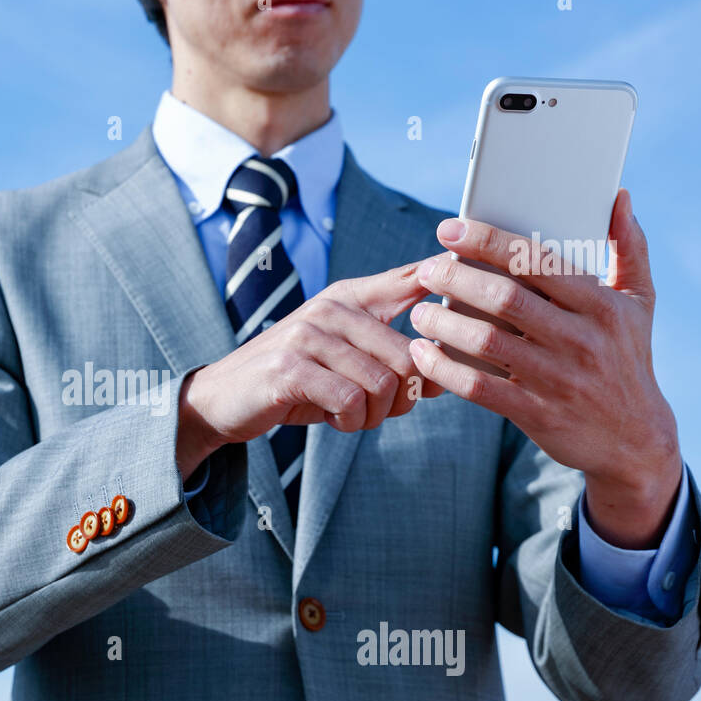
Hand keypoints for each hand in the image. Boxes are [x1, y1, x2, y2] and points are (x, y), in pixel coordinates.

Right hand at [177, 260, 443, 478]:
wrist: (225, 398)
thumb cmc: (295, 380)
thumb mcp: (344, 355)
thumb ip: (390, 350)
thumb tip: (447, 367)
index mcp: (350, 296)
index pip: (415, 277)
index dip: (452, 283)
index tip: (475, 305)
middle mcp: (331, 307)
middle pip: (411, 354)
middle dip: (407, 397)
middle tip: (384, 411)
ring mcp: (308, 335)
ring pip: (384, 382)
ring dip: (378, 415)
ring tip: (356, 417)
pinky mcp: (290, 368)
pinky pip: (351, 400)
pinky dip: (352, 422)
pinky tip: (336, 420)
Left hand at [406, 190, 682, 547]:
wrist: (635, 440)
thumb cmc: (628, 358)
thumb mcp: (639, 303)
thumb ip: (628, 249)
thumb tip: (618, 197)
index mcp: (600, 304)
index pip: (535, 261)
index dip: (487, 241)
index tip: (450, 230)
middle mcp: (581, 338)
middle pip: (504, 297)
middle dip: (456, 279)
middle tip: (426, 271)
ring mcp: (558, 378)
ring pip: (486, 342)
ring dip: (443, 325)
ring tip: (419, 313)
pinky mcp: (537, 413)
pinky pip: (479, 388)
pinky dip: (444, 369)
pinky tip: (422, 355)